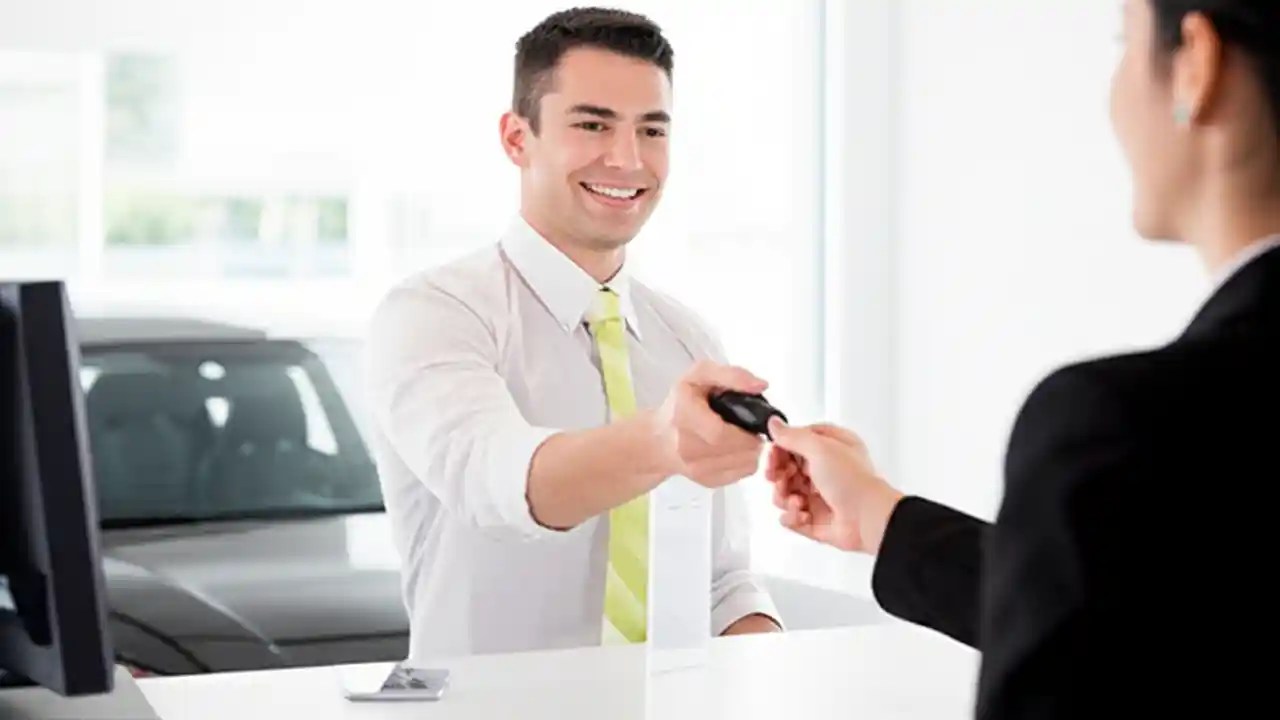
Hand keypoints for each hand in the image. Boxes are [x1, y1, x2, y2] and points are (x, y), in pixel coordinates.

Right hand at [654, 360, 766, 487]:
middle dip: (753, 437)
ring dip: (754, 448)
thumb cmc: (680, 404)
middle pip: (737, 450)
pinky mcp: (708, 482)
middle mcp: (687, 449)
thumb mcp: (700, 375)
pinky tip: (737, 448)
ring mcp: (697, 470)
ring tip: (744, 435)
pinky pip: (742, 473)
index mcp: (684, 417)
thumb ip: (731, 375)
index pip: (720, 433)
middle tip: (752, 425)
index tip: (753, 419)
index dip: (745, 429)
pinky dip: (747, 460)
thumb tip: (760, 385)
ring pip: (746, 464)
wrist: (658, 439)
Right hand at [765, 418, 903, 553]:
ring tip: (797, 500)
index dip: (779, 450)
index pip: (794, 443)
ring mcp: (818, 495)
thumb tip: (774, 424)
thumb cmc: (853, 481)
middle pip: (784, 469)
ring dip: (784, 497)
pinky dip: (791, 517)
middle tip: (781, 479)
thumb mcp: (820, 448)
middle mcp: (823, 470)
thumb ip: (793, 436)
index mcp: (829, 447)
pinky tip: (803, 514)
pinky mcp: (814, 518)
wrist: (868, 519)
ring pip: (783, 494)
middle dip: (778, 476)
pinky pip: (790, 517)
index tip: (774, 456)